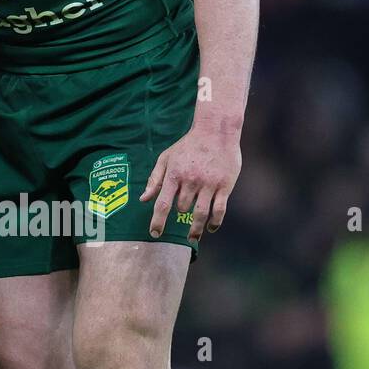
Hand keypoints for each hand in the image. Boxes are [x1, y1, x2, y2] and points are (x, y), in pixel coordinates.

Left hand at [139, 122, 241, 242]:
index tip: (155, 234)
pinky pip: (219, 210)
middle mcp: (191, 181)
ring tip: (192, 237)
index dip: (158, 221)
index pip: (163, 204)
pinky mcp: (224, 186)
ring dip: (196, 229)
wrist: (215, 131)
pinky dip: (215, 222)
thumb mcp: (166, 158)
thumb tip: (143, 199)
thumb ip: (154, 179)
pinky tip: (211, 228)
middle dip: (180, 213)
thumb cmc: (188, 146)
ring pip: (200, 213)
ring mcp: (209, 184)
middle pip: (182, 208)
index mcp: (174, 174)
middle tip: (181, 212)